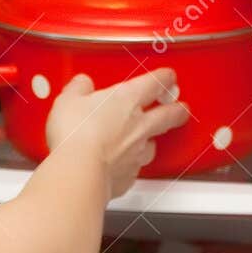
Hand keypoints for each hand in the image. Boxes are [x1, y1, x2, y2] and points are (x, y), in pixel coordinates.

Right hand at [44, 68, 188, 199]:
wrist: (79, 171)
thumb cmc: (76, 134)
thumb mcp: (69, 100)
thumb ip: (78, 89)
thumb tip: (81, 84)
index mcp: (127, 99)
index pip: (155, 82)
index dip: (164, 77)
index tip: (168, 76)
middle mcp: (138, 125)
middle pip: (168, 115)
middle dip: (177, 111)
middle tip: (183, 109)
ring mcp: (136, 153)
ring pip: (153, 145)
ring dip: (152, 141)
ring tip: (150, 141)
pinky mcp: (128, 176)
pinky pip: (134, 169)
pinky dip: (130, 166)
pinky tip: (122, 167)